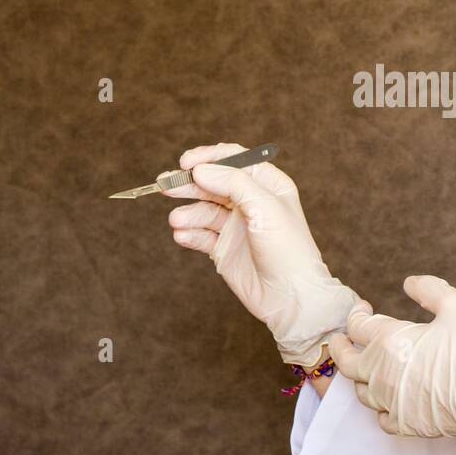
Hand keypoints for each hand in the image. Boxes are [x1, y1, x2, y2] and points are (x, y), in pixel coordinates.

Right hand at [165, 143, 363, 368]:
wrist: (290, 296)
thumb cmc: (288, 248)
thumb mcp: (264, 207)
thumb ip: (232, 183)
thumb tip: (200, 169)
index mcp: (268, 185)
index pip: (234, 161)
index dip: (209, 158)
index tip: (186, 162)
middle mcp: (251, 202)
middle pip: (213, 184)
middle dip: (190, 184)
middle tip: (165, 185)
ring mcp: (236, 225)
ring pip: (204, 209)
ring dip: (188, 213)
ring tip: (177, 221)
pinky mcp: (224, 248)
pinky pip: (201, 234)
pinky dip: (189, 233)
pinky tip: (182, 236)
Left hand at [328, 275, 455, 454]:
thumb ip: (430, 289)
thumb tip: (408, 283)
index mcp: (389, 340)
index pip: (356, 326)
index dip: (356, 314)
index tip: (366, 309)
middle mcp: (381, 372)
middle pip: (345, 360)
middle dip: (341, 346)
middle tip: (344, 338)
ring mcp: (390, 402)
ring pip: (360, 390)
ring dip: (361, 375)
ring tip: (369, 366)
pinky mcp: (404, 424)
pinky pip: (380, 417)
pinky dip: (380, 405)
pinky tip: (390, 398)